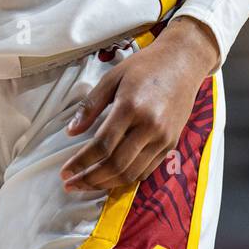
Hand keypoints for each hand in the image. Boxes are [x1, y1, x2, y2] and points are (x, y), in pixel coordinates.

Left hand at [60, 18, 218, 192]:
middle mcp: (149, 126)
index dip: (81, 163)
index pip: (102, 145)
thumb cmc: (144, 67)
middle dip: (90, 179)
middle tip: (71, 185)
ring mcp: (163, 138)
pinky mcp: (171, 144)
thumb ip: (90, 105)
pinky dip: (126, 179)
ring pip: (131, 173)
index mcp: (131, 107)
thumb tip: (71, 132)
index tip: (65, 172)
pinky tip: (110, 179)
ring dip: (106, 184)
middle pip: (116, 164)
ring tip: (86, 185)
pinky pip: (146, 171)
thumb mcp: (112, 77)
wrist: (182, 63)